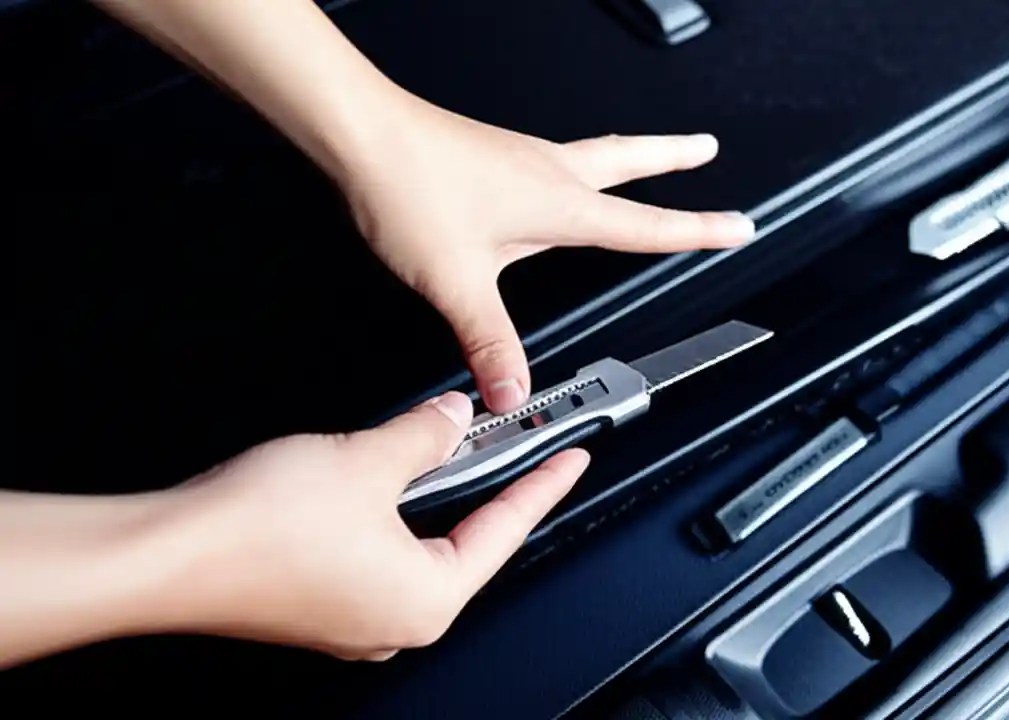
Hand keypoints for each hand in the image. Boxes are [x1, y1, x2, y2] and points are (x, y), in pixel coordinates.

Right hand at [0, 391, 587, 666]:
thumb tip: (451, 418)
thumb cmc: (256, 531)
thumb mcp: (369, 460)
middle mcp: (396, 621)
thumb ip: (426, 435)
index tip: (572, 458)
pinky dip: (385, 512)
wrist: (165, 555)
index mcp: (427, 599)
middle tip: (509, 439)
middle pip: (463, 539)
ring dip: (425, 494)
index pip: (509, 529)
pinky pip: (373, 554)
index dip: (545, 483)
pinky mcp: (317, 605)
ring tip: (432, 447)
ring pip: (414, 544)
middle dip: (481, 483)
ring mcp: (353, 618)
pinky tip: (371, 477)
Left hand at [339, 91, 755, 412]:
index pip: (647, 224)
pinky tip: (550, 182)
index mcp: (558, 204)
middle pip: (630, 161)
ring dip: (631, 154)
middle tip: (706, 149)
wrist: (361, 134)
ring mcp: (520, 158)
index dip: (699, 230)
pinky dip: (575, 165)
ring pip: (593, 153)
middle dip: (674, 158)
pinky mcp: (492, 155)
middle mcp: (547, 172)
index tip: (739, 226)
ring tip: (650, 155)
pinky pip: (551, 159)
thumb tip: (513, 388)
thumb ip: (489, 341)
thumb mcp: (456, 281)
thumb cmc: (409, 188)